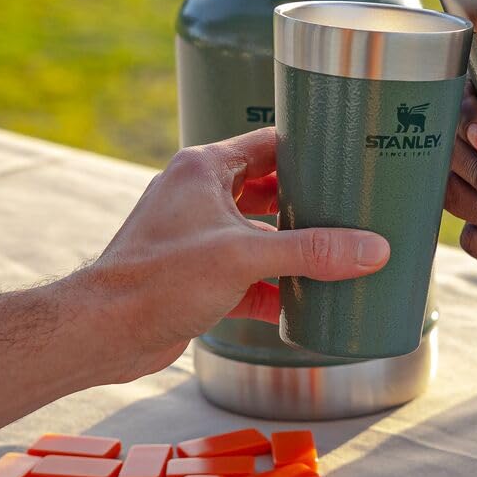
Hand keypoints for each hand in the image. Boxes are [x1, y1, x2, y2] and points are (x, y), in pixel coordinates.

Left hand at [0, 131, 388, 438]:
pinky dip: (274, 287)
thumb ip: (311, 251)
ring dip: (293, 248)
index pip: (267, 144)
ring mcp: (195, 238)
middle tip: (353, 210)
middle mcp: (197, 197)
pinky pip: (246, 276)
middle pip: (267, 190)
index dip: (308, 148)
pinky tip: (305, 303)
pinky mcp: (195, 278)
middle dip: (308, 204)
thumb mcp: (243, 257)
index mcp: (203, 170)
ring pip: (258, 235)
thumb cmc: (157, 279)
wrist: (103, 332)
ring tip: (338, 254)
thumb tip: (373, 249)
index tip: (347, 157)